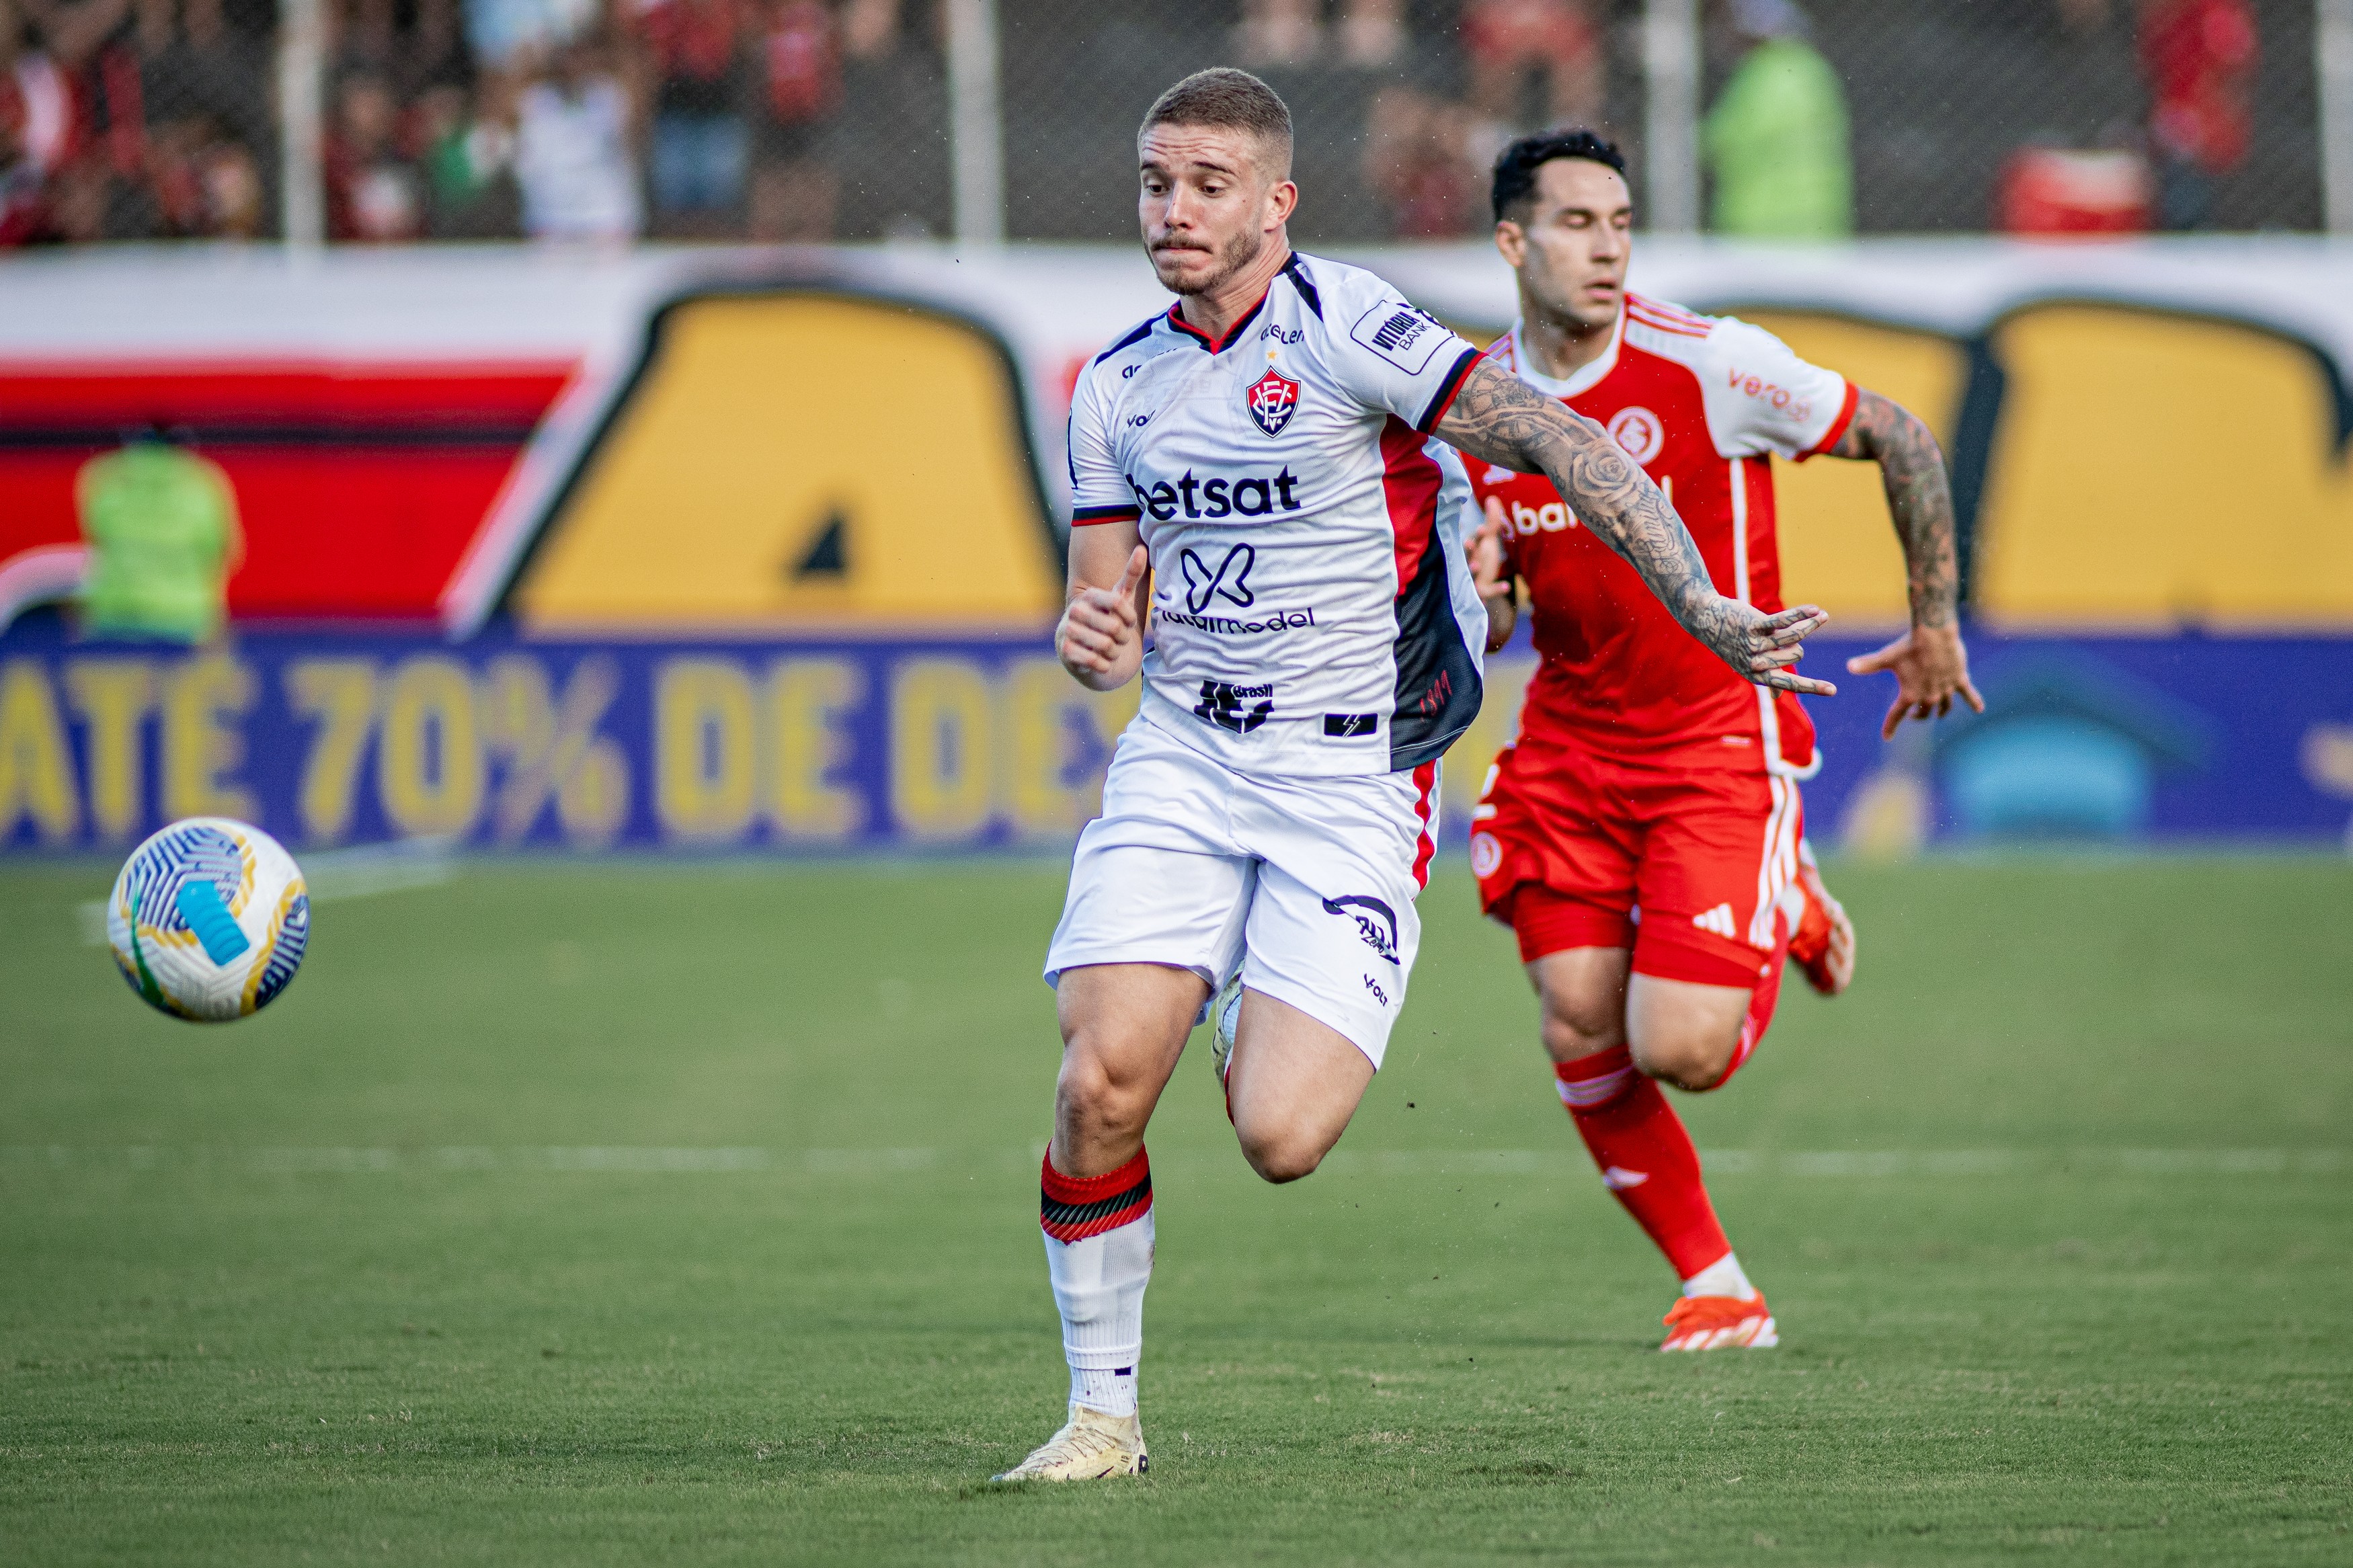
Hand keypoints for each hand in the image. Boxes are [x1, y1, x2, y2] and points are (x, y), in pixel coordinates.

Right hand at [1056, 544, 1147, 683]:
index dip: (1130, 618)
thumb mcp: (1122, 598)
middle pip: (1115, 628)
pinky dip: (1104, 665)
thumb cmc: (1109, 621)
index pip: (1120, 604)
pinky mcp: (1065, 651)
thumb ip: (1132, 574)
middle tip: (1117, 639)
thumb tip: (1142, 549)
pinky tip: (1099, 661)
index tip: (1128, 622)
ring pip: (1106, 646)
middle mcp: (1075, 610)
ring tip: (1109, 649)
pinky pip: (1095, 661)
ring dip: (1114, 653)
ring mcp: (1068, 630)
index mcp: (1090, 596)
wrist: (1085, 652)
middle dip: (1123, 638)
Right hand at [1467, 497, 1511, 602]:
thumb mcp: (1489, 540)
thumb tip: (1492, 498)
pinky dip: (1496, 589)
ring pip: (1470, 573)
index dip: (1472, 535)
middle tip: (1467, 542)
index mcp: (1472, 550)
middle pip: (1466, 555)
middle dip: (1468, 549)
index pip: (1471, 540)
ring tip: (1475, 565)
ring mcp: (1474, 578)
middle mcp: (1470, 562)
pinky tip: (1506, 586)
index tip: (1476, 526)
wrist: (1482, 586)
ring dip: (1471, 568)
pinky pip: (1488, 592)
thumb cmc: (1483, 558)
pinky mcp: (1482, 591)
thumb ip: (1492, 520)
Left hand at [1700, 600, 1835, 695]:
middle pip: (1796, 655)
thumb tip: (1777, 698)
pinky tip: (1816, 610)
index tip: (1833, 691)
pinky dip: (1802, 615)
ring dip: (1811, 625)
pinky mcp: (1754, 625)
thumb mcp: (1745, 665)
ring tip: (1822, 616)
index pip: (1790, 685)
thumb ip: (1765, 678)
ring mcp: (1754, 644)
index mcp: (1757, 676)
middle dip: (1797, 645)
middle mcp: (1756, 663)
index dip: (1812, 687)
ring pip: (1793, 638)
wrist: (1706, 619)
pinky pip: (1784, 621)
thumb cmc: (1730, 644)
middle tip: (1785, 637)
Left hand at [1845, 622, 1984, 738]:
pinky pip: (1968, 694)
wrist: (1934, 633)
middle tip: (1911, 716)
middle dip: (1917, 717)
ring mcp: (1946, 689)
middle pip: (1923, 713)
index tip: (1886, 737)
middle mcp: (1928, 696)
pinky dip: (1974, 702)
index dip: (1890, 727)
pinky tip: (1979, 709)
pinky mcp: (1960, 680)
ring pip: (1944, 707)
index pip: (1896, 715)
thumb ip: (1868, 664)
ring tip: (1937, 712)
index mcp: (1909, 694)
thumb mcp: (1887, 657)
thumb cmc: (1908, 646)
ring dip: (1939, 711)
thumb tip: (1848, 667)